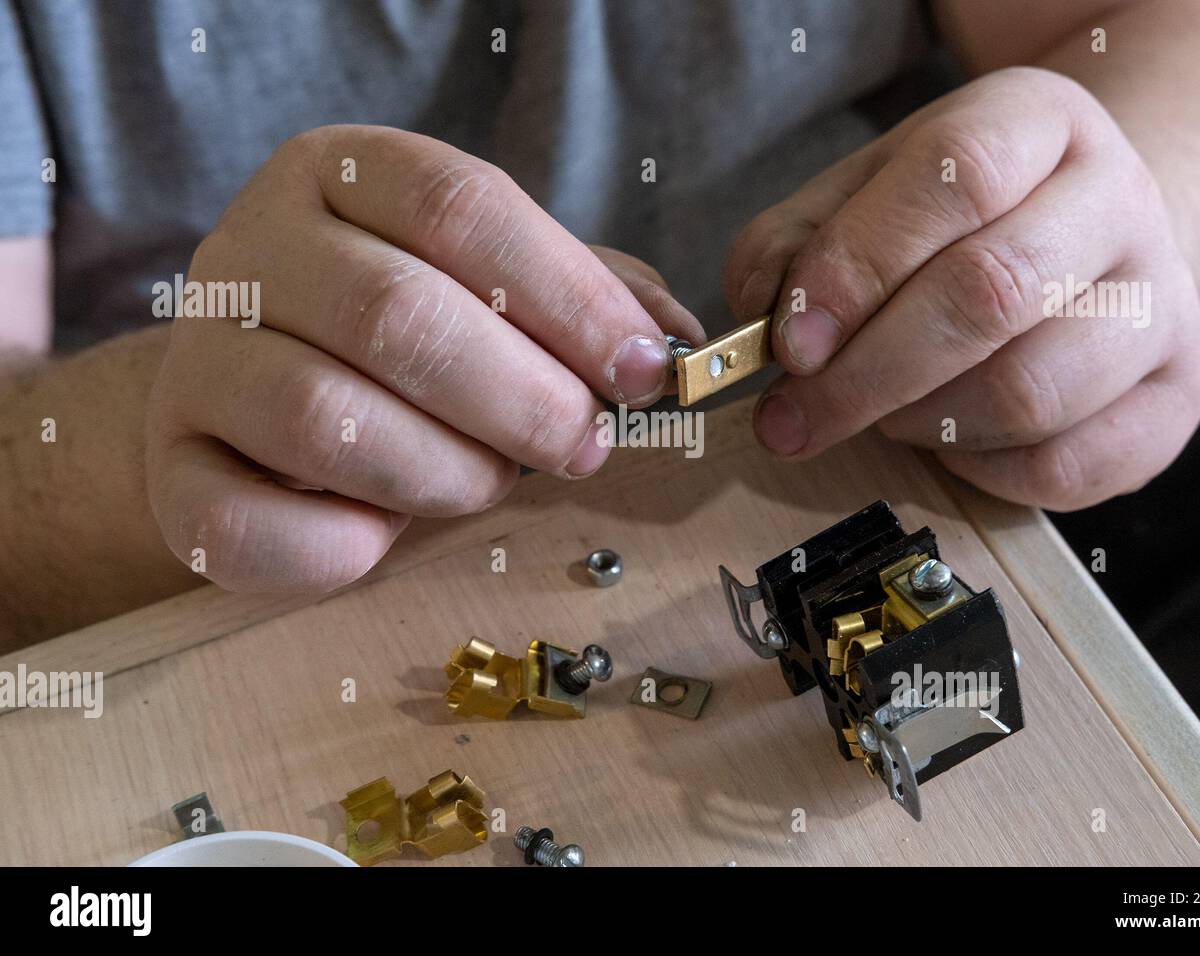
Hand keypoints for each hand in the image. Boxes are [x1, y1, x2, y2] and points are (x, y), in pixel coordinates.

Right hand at [146, 125, 701, 591]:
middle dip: (521, 400)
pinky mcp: (168, 472)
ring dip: (444, 473)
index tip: (643, 373)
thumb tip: (672, 343)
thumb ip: (583, 298)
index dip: (568, 297)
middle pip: (394, 313)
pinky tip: (386, 536)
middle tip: (581, 447)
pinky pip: (247, 529)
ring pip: (324, 419)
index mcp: (339, 175)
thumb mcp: (492, 286)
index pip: (458, 207)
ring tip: (487, 482)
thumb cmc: (399, 338)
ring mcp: (196, 361)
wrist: (252, 392)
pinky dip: (343, 550)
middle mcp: (249, 251)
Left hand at [725, 68, 1199, 510]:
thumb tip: (762, 317)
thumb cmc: (955, 224)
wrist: (1087, 244)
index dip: (859, 267)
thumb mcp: (866, 196)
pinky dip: (982, 471)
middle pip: (990, 293)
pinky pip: (1067, 465)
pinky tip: (949, 443)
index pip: (958, 177)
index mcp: (1040, 122)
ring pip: (1029, 391)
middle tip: (792, 420)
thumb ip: (795, 243)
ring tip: (883, 414)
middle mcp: (1120, 199)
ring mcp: (1164, 300)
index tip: (790, 345)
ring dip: (922, 424)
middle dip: (866, 376)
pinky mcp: (1178, 393)